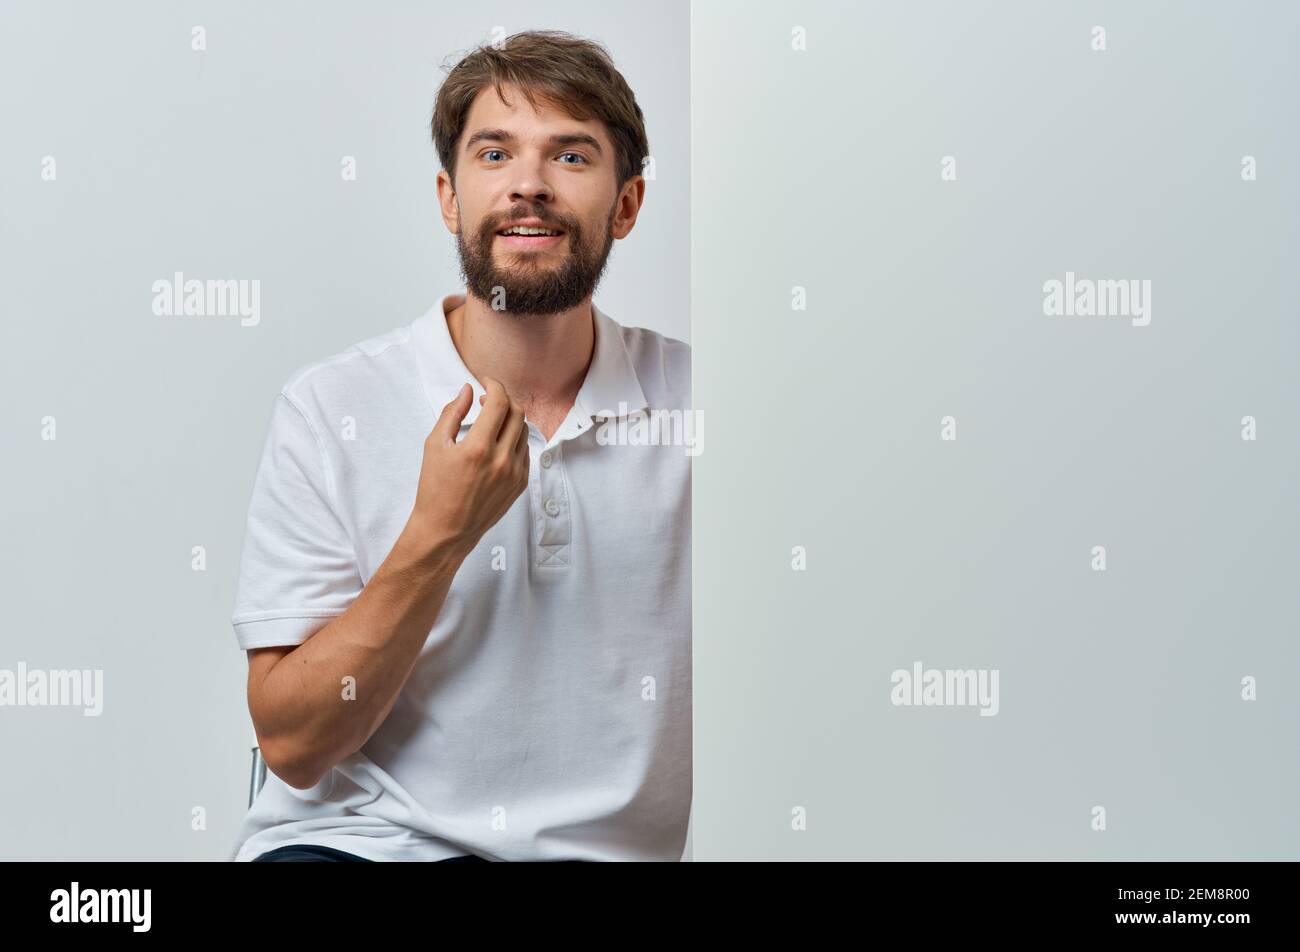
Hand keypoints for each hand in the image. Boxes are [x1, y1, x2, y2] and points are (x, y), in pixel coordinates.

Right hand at [399, 376, 529, 563]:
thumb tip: (467, 390)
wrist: (446, 529)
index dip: (494, 385)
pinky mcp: (520, 484)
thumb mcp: (434, 445)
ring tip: (491, 423)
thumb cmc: (435, 488)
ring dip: (509, 419)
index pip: (499, 403)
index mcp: (478, 448)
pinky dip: (514, 440)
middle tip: (487, 401)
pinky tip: (497, 444)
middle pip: (517, 413)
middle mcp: (501, 460)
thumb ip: (452, 412)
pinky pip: (525, 451)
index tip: (486, 382)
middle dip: (503, 400)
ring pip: (524, 432)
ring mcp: (514, 473)